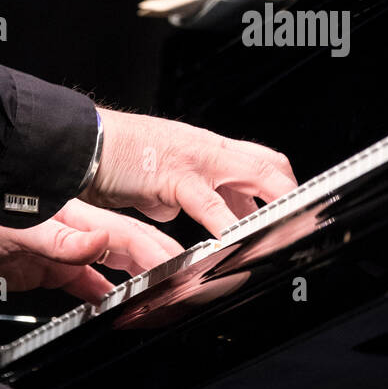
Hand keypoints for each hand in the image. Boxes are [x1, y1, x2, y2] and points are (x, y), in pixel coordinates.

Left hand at [0, 198, 184, 304]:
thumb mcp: (16, 226)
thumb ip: (61, 237)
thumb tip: (102, 239)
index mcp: (75, 215)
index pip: (128, 236)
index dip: (159, 254)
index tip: (185, 271)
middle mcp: (75, 230)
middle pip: (129, 250)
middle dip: (161, 267)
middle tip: (187, 288)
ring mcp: (63, 248)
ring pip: (113, 267)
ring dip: (139, 283)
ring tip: (163, 300)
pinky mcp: (48, 266)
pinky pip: (87, 282)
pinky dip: (106, 295)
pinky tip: (118, 307)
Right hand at [81, 109, 297, 237]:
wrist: (81, 142)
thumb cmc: (114, 160)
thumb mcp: (159, 179)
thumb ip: (186, 195)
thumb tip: (203, 215)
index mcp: (205, 148)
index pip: (258, 161)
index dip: (283, 187)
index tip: (298, 212)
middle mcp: (207, 148)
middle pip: (269, 164)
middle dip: (293, 195)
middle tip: (306, 225)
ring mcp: (195, 158)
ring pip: (255, 176)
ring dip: (277, 209)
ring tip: (290, 236)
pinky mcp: (174, 175)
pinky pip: (211, 204)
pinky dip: (229, 226)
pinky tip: (236, 245)